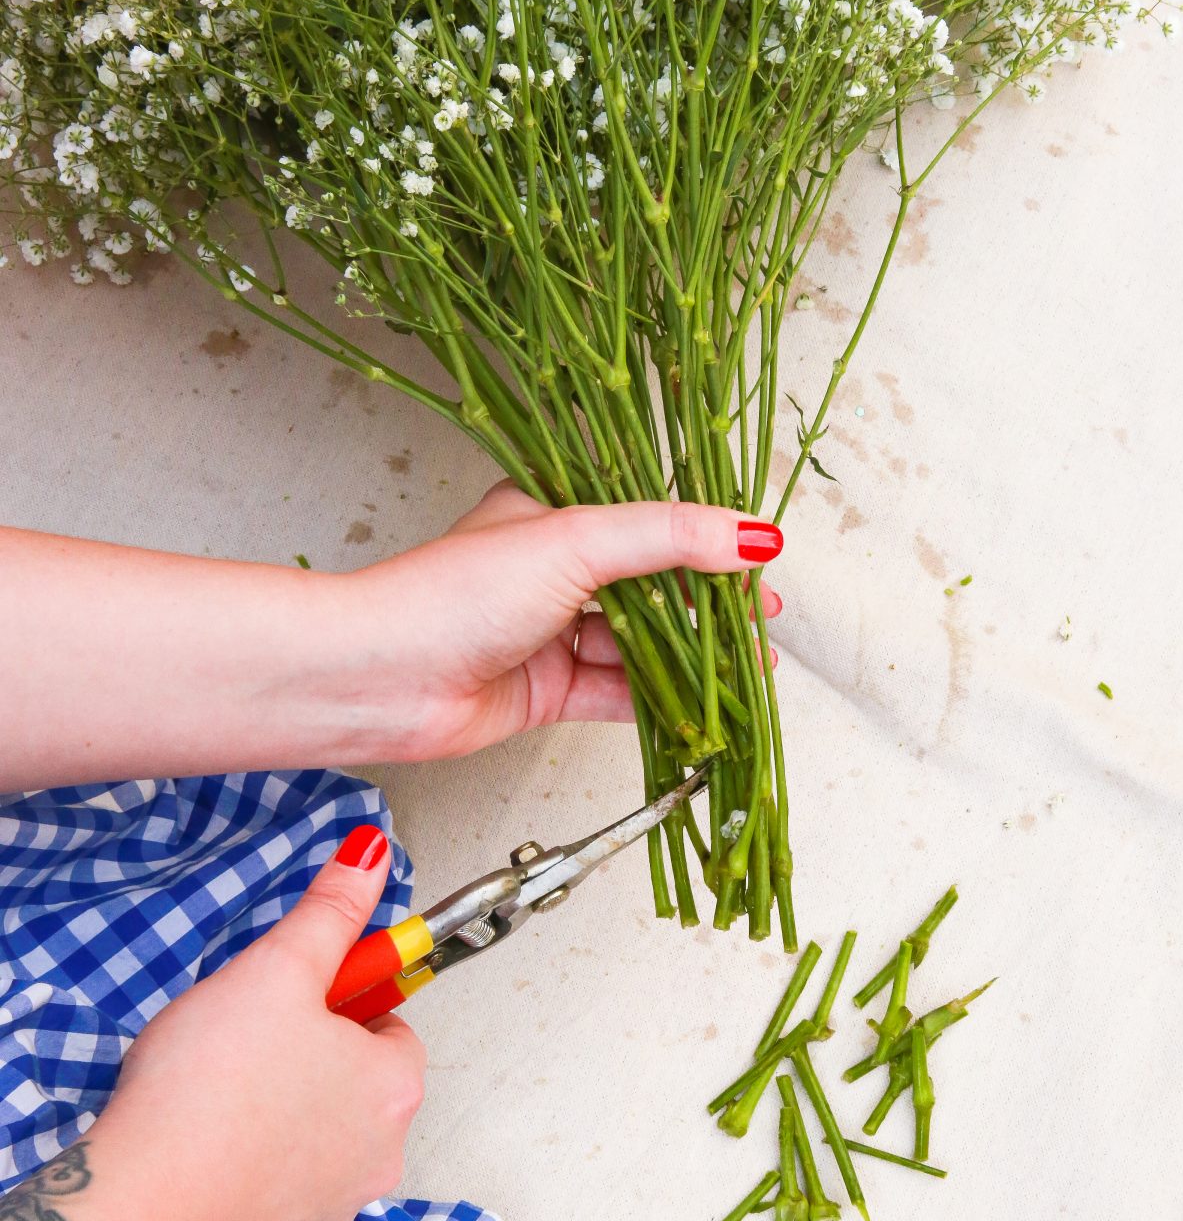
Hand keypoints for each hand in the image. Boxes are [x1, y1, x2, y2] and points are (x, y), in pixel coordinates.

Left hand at [0, 495, 782, 789]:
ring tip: (747, 672)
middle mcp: (554, 568)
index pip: (650, 520)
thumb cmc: (453, 594)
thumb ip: (671, 537)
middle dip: (710, 607)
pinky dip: (662, 702)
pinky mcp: (547, 690)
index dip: (708, 541)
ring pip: (641, 644)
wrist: (379, 680)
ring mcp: (551, 631)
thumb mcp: (576, 541)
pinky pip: (619, 694)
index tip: (761, 561)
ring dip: (692, 659)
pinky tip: (704, 709)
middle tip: (765, 625)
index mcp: (554, 511)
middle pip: (653, 586)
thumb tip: (752, 535)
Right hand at [89, 826, 420, 1220]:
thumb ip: (329, 911)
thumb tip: (370, 854)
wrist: (143, 1207)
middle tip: (245, 1038)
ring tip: (216, 1088)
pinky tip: (206, 1139)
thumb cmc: (209, 1088)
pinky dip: (252, 1156)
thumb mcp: (276, 969)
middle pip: (356, 1076)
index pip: (388, 1019)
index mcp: (396, 1085)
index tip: (289, 995)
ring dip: (280, 1104)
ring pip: (317, 1128)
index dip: (335, 997)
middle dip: (306, 1051)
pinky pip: (279, 1179)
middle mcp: (383, 1152)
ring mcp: (335, 1204)